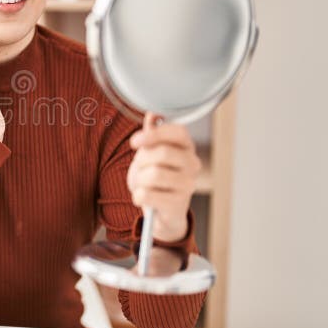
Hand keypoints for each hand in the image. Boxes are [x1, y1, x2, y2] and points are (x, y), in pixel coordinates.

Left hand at [126, 112, 200, 242]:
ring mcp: (188, 185)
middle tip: (140, 169)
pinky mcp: (178, 204)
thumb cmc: (156, 179)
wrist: (161, 213)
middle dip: (142, 161)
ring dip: (139, 180)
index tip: (135, 142)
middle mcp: (192, 164)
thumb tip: (153, 113)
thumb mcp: (150, 153)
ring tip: (142, 185)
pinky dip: (138, 196)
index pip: (178, 131)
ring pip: (154, 175)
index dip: (155, 133)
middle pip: (162, 153)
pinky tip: (143, 198)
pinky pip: (148, 195)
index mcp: (186, 147)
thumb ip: (152, 134)